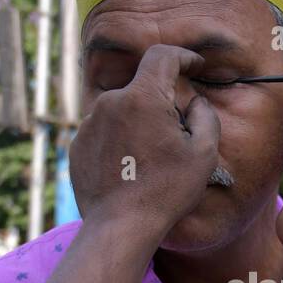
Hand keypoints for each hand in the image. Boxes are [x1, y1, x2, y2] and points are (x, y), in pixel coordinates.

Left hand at [70, 44, 221, 245]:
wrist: (120, 227)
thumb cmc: (166, 191)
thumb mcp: (203, 154)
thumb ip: (205, 116)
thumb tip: (195, 102)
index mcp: (142, 97)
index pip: (162, 56)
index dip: (182, 56)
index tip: (194, 65)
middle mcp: (110, 102)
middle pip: (143, 89)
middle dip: (162, 105)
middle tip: (177, 139)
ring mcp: (89, 123)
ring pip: (123, 111)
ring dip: (139, 125)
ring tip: (150, 161)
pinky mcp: (77, 144)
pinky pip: (105, 132)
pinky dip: (120, 142)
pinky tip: (130, 170)